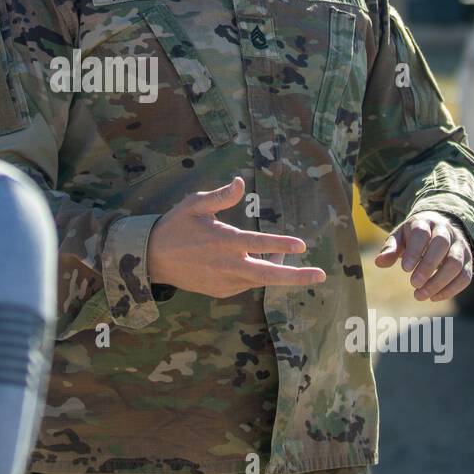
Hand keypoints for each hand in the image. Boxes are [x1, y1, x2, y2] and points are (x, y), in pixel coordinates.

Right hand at [148, 176, 325, 297]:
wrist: (152, 259)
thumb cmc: (176, 226)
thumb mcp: (194, 204)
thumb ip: (220, 196)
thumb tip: (240, 182)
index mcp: (223, 241)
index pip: (259, 245)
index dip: (282, 245)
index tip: (302, 246)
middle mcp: (227, 265)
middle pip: (268, 275)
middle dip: (296, 277)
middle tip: (320, 275)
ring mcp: (225, 281)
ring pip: (259, 280)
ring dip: (275, 269)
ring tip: (284, 257)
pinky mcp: (221, 291)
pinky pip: (246, 284)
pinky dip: (256, 274)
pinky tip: (256, 263)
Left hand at [373, 212, 472, 302]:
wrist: (440, 227)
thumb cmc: (415, 235)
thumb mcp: (400, 237)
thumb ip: (391, 249)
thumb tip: (379, 263)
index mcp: (426, 223)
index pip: (422, 234)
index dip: (415, 251)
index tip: (405, 269)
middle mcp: (446, 232)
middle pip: (442, 246)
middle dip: (428, 267)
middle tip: (413, 284)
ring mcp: (460, 245)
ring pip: (456, 263)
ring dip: (439, 282)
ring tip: (420, 295)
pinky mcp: (468, 260)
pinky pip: (465, 276)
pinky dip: (451, 289)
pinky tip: (434, 297)